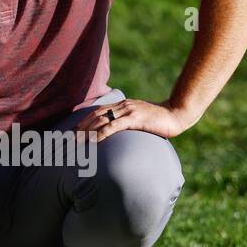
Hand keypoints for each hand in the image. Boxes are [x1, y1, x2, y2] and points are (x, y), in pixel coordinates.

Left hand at [74, 99, 193, 142]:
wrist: (175, 114)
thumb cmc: (158, 120)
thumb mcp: (140, 118)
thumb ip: (128, 121)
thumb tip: (119, 131)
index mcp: (122, 104)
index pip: (98, 111)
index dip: (84, 121)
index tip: (74, 131)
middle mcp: (123, 105)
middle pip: (96, 115)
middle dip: (81, 127)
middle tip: (70, 138)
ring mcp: (128, 111)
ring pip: (101, 120)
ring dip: (87, 131)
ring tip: (77, 141)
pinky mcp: (134, 119)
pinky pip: (114, 126)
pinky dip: (101, 134)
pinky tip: (94, 141)